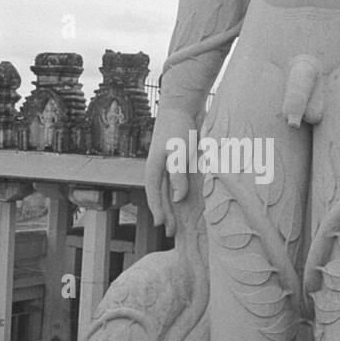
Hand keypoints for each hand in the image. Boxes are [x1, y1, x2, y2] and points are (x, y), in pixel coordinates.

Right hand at [145, 108, 197, 237]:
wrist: (181, 106)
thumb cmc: (178, 127)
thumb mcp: (178, 152)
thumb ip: (178, 175)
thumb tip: (178, 199)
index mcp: (153, 169)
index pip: (155, 197)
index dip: (159, 213)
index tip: (164, 227)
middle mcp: (158, 170)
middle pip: (161, 198)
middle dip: (166, 215)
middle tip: (172, 234)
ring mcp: (167, 166)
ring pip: (168, 193)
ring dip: (173, 208)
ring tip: (178, 223)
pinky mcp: (177, 161)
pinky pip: (177, 183)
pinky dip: (180, 195)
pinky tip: (186, 203)